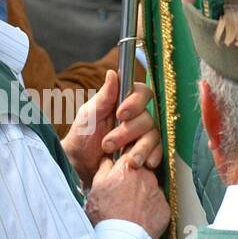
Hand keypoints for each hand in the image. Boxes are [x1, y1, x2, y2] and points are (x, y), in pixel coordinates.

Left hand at [63, 70, 162, 187]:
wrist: (79, 165)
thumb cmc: (82, 137)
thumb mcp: (89, 116)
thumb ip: (103, 97)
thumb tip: (112, 73)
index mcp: (124, 103)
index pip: (142, 93)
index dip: (135, 102)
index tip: (121, 114)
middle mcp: (137, 117)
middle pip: (147, 117)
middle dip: (128, 132)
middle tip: (107, 144)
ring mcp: (143, 135)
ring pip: (153, 135)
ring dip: (139, 147)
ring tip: (124, 159)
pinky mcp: (147, 152)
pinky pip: (158, 152)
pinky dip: (153, 156)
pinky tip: (144, 164)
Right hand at [84, 154, 169, 238]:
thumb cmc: (104, 213)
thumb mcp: (96, 187)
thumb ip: (104, 168)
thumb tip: (108, 157)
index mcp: (128, 167)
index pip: (132, 151)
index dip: (128, 156)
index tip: (125, 163)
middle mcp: (147, 175)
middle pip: (143, 170)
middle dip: (135, 178)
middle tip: (124, 193)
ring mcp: (158, 192)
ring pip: (151, 188)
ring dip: (143, 194)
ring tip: (131, 209)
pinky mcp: (165, 208)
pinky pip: (158, 205)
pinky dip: (150, 210)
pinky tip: (140, 218)